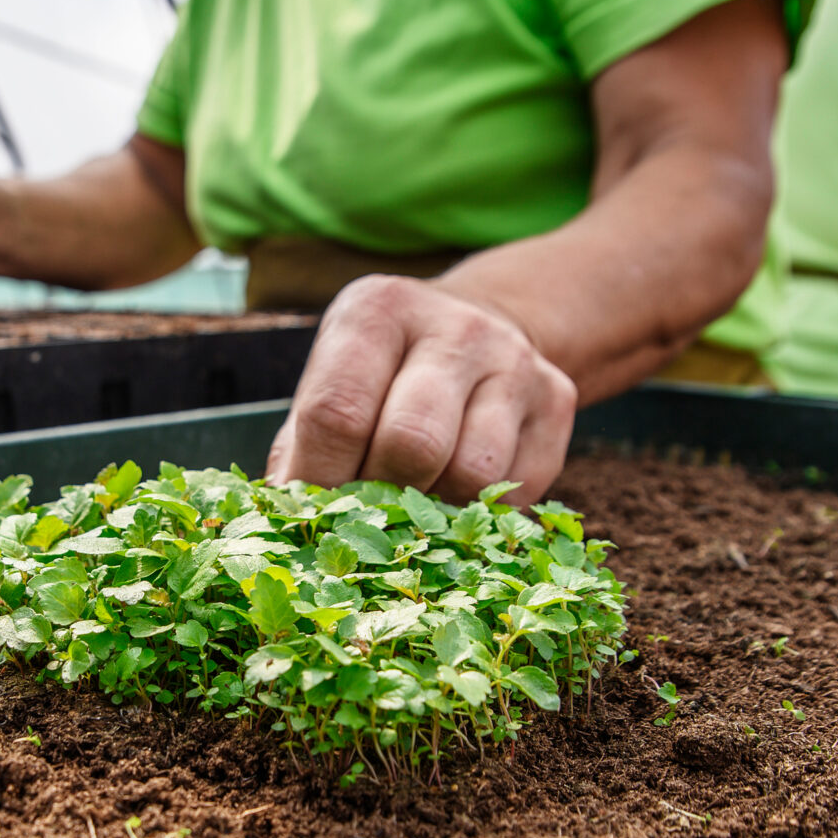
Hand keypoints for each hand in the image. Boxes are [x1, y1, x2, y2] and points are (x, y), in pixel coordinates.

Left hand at [266, 275, 576, 505]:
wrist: (477, 328)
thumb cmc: (381, 376)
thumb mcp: (332, 384)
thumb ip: (303, 449)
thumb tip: (280, 526)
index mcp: (377, 311)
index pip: (337, 413)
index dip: (317, 481)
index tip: (309, 516)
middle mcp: (453, 326)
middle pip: (412, 445)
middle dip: (380, 499)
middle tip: (366, 516)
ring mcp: (513, 360)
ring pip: (472, 475)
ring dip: (435, 511)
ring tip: (413, 503)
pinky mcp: (557, 399)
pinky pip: (515, 490)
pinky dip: (479, 514)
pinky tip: (457, 494)